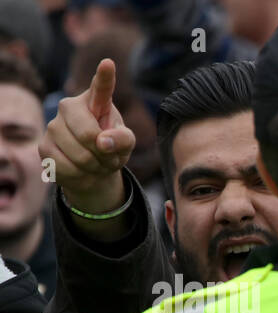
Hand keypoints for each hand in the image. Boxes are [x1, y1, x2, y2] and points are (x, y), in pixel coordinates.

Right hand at [39, 59, 135, 214]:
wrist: (93, 168)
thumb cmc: (111, 148)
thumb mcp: (126, 143)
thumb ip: (124, 139)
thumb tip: (103, 142)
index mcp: (95, 101)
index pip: (100, 87)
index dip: (105, 76)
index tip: (109, 63)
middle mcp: (69, 107)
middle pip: (89, 135)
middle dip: (105, 154)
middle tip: (108, 156)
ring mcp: (53, 126)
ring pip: (80, 155)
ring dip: (96, 168)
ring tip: (97, 164)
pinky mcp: (43, 147)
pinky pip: (68, 168)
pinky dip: (82, 176)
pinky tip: (83, 171)